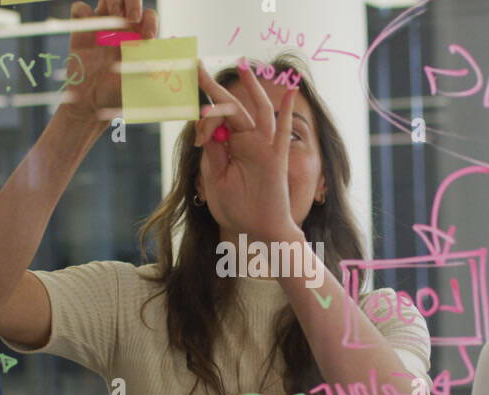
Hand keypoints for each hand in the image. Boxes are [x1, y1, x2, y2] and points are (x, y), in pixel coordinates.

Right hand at [59, 0, 158, 122]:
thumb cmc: (116, 96)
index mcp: (137, 39)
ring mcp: (100, 28)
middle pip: (128, 1)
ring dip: (112, 1)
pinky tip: (87, 23)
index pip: (148, 17)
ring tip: (112, 15)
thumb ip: (152, 68)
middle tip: (131, 17)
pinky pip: (80, 9)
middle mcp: (120, 30)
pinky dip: (82, 10)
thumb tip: (170, 51)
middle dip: (132, 2)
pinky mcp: (81, 31)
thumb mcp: (138, 83)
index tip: (148, 37)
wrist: (90, 104)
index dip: (150, 21)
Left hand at [195, 60, 301, 242]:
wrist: (258, 233)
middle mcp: (249, 143)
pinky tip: (292, 92)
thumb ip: (214, 153)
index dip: (204, 121)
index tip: (197, 137)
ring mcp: (265, 149)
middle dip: (214, 88)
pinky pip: (283, 133)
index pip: (217, 121)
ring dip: (252, 88)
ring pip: (258, 112)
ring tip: (243, 66)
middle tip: (196, 68)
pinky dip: (288, 112)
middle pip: (233, 109)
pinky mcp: (277, 159)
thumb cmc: (238, 211)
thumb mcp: (216, 180)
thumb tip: (208, 126)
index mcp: (232, 147)